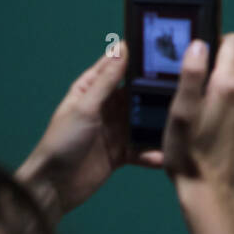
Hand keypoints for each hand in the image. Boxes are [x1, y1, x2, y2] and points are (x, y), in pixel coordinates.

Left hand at [19, 41, 162, 220]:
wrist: (54, 187)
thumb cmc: (61, 142)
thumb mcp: (85, 108)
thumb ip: (105, 82)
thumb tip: (121, 50)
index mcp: (90, 90)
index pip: (115, 67)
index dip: (133, 56)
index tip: (158, 46)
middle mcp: (105, 108)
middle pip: (135, 93)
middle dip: (153, 91)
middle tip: (179, 84)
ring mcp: (115, 130)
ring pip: (143, 120)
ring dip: (156, 122)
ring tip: (175, 121)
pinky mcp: (121, 153)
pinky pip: (142, 149)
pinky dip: (151, 152)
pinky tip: (162, 154)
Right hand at [161, 33, 233, 206]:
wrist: (210, 195)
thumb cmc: (188, 154)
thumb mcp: (179, 113)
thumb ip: (190, 76)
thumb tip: (199, 44)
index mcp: (229, 87)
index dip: (216, 42)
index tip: (200, 55)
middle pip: (229, 73)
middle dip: (210, 82)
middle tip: (189, 103)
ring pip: (232, 97)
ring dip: (217, 104)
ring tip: (197, 125)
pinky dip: (225, 122)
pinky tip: (209, 138)